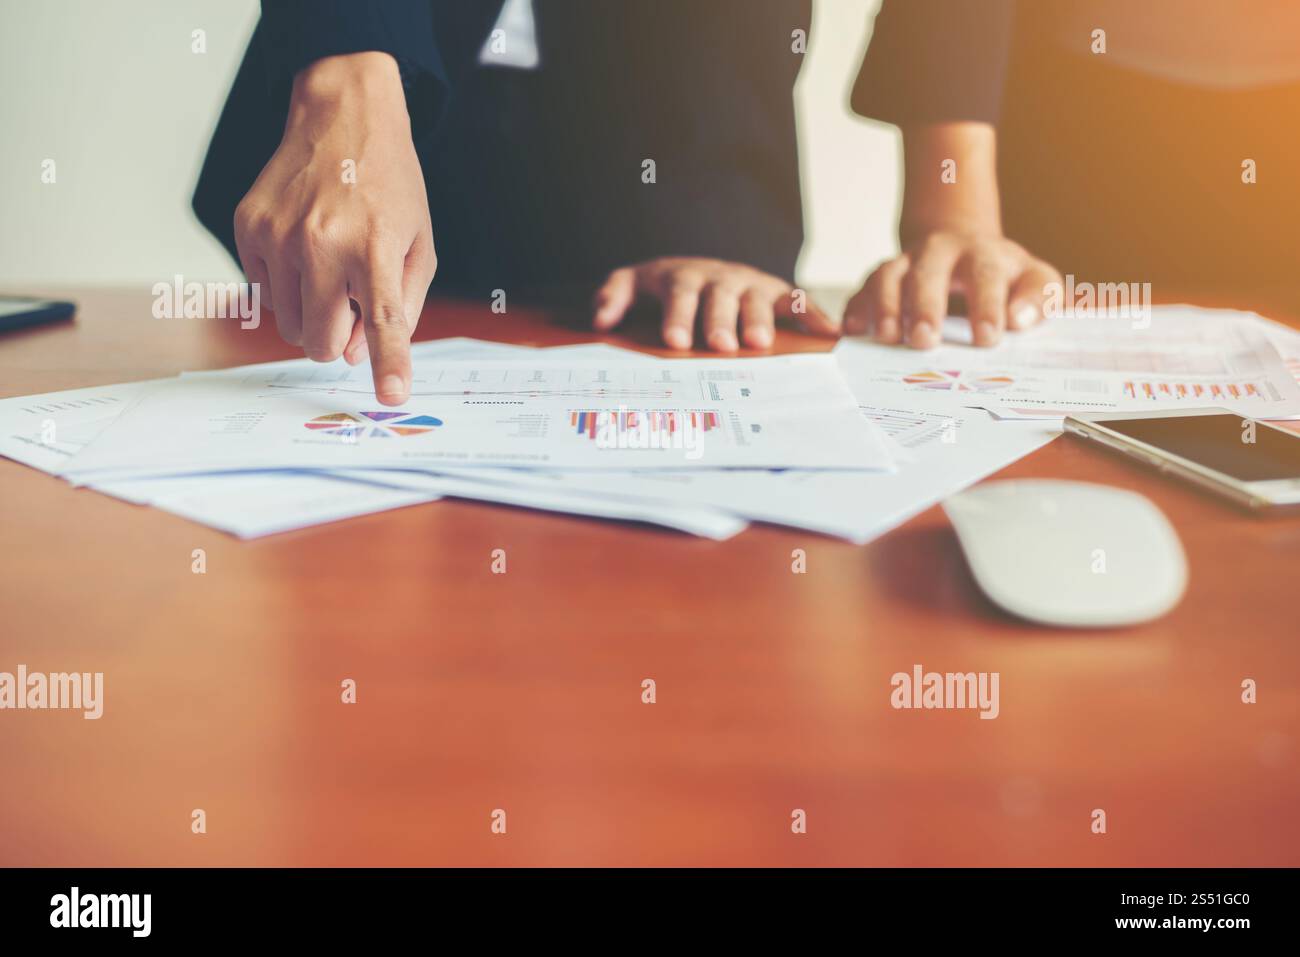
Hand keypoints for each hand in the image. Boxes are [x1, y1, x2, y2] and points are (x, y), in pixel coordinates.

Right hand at [233, 52, 434, 404]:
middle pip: (320, 341)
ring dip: (312, 313)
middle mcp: (320, 243)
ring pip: (289, 326)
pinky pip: (265, 293)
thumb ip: (400, 306)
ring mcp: (276, 236)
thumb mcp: (418, 244)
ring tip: (331, 267)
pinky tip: (304, 248)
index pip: (381, 322)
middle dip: (336, 338)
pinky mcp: (248, 229)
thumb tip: (359, 355)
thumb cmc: (388, 185)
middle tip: (351, 301)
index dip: (387, 365)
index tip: (392, 396)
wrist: (342, 117)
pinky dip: (287, 285)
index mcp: (372, 247)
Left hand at [592, 257, 837, 350]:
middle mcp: (720, 277)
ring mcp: (750, 283)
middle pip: (720, 296)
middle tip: (721, 346)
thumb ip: (615, 295)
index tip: (676, 342)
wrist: (705, 267)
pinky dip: (813, 315)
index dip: (679, 315)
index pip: (680, 293)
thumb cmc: (668, 286)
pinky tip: (828, 333)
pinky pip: (797, 301)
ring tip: (759, 344)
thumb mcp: (636, 282)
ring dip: (759, 319)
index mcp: (684, 276)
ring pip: (756, 298)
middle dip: (720, 320)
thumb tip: (599, 319)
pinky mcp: (777, 292)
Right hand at [844, 232, 1061, 348]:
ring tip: (887, 337)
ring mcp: (907, 263)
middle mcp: (941, 253)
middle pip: (928, 273)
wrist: (963, 245)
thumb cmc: (1003, 276)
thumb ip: (1039, 299)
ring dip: (884, 306)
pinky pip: (862, 290)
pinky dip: (855, 308)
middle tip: (924, 340)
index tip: (986, 337)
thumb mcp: (1035, 280)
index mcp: (984, 255)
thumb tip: (1019, 320)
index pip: (985, 276)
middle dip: (924, 306)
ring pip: (888, 276)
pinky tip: (852, 330)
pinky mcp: (882, 278)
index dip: (985, 305)